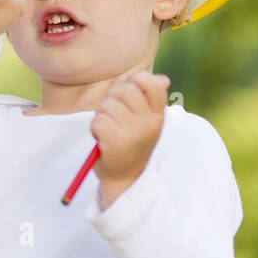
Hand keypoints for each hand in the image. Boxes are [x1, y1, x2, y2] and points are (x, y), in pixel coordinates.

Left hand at [91, 72, 170, 206]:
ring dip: (102, 115)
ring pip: (107, 106)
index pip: (152, 84)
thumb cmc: (132, 145)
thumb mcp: (146, 122)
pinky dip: (95, 129)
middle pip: (124, 89)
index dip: (135, 79)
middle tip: (112, 114)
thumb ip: (148, 99)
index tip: (126, 88)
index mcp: (158, 116)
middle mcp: (149, 123)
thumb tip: (162, 78)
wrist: (125, 179)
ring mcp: (133, 133)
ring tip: (109, 130)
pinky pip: (98, 121)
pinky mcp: (116, 142)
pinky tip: (102, 140)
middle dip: (111, 97)